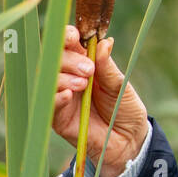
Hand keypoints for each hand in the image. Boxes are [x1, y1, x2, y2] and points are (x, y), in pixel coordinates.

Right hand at [53, 25, 149, 176]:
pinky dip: (56, 97)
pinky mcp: (58, 118)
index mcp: (84, 63)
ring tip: (83, 84)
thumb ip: (109, 67)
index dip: (67, 36)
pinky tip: (68, 95)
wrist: (129, 140)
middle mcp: (69, 77)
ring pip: (48, 79)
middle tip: (89, 69)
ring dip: (63, 77)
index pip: (68, 44)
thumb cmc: (125, 108)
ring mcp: (62, 97)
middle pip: (54, 59)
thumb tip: (104, 42)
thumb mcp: (121, 85)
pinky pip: (48, 106)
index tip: (75, 36)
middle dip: (69, 60)